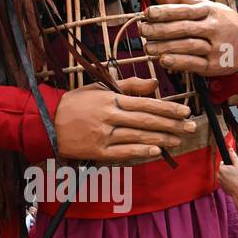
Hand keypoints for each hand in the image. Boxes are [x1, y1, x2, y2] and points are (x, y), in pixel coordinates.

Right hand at [53, 77, 195, 163]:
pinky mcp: (98, 151)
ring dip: (160, 139)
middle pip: (146, 121)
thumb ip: (128, 86)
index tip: (185, 111)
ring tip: (177, 140)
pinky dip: (141, 152)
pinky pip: (123, 152)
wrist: (47, 122)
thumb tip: (154, 84)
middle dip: (170, 124)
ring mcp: (104, 135)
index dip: (167, 108)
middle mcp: (109, 116)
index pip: (146, 104)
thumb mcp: (100, 88)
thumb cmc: (76, 103)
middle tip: (189, 127)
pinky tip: (156, 152)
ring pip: (138, 137)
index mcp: (111, 99)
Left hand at [138, 0, 237, 75]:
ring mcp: (215, 47)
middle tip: (143, 31)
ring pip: (188, 46)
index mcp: (209, 11)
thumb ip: (182, 2)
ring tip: (148, 48)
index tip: (147, 13)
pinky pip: (195, 64)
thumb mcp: (205, 8)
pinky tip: (163, 60)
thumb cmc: (220, 22)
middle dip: (161, 30)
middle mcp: (213, 28)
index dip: (165, 12)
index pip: (185, 10)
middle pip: (185, 28)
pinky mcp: (214, 65)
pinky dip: (178, 62)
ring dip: (166, 47)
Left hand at [216, 159, 237, 197]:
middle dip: (228, 170)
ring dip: (228, 176)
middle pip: (223, 169)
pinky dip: (228, 181)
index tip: (233, 168)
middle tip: (235, 173)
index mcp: (221, 168)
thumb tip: (230, 149)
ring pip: (224, 176)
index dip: (229, 164)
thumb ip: (233, 156)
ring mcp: (219, 181)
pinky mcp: (221, 186)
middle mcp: (218, 175)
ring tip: (235, 178)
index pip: (223, 163)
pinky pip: (224, 181)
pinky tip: (233, 182)